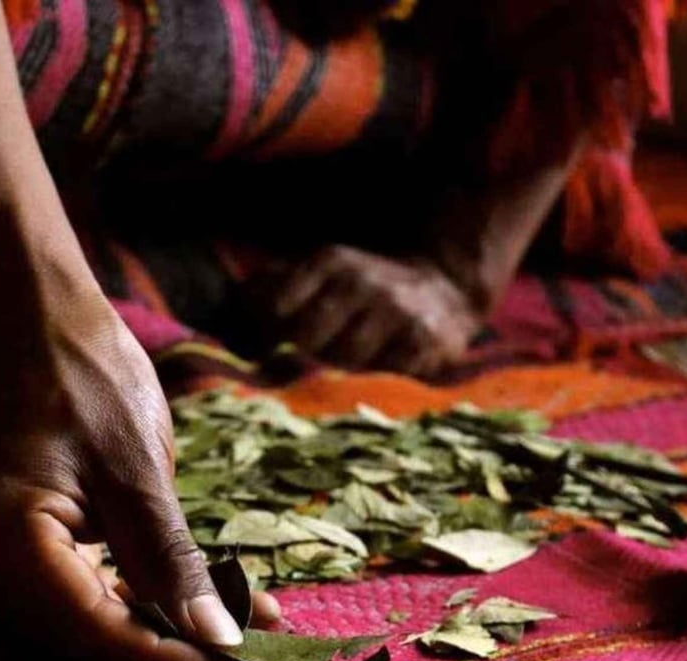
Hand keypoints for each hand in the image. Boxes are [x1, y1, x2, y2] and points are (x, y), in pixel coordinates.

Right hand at [0, 292, 277, 660]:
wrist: (36, 321)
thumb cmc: (85, 377)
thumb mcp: (140, 472)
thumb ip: (172, 563)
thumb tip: (220, 638)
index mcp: (0, 545)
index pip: (96, 633)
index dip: (176, 658)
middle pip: (90, 639)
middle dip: (176, 647)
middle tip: (258, 648)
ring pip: (87, 624)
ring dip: (162, 628)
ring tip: (243, 627)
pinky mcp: (10, 551)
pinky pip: (78, 595)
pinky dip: (136, 601)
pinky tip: (195, 604)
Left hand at [264, 246, 481, 378]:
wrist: (445, 286)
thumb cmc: (367, 288)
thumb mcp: (326, 270)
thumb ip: (280, 281)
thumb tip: (241, 299)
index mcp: (331, 262)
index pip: (277, 306)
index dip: (270, 330)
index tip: (277, 340)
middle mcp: (361, 282)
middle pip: (308, 338)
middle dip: (308, 353)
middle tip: (319, 354)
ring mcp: (395, 311)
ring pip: (347, 359)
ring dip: (347, 366)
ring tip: (356, 354)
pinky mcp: (424, 340)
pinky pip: (387, 371)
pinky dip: (384, 373)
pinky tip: (389, 359)